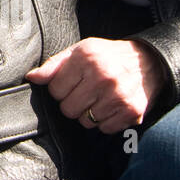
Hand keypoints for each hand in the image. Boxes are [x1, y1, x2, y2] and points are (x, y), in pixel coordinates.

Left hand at [26, 38, 166, 133]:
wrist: (147, 62)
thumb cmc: (107, 56)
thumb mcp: (80, 50)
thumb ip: (54, 64)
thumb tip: (32, 77)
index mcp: (86, 58)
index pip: (55, 89)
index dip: (59, 88)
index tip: (70, 83)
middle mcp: (103, 77)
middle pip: (68, 109)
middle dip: (72, 103)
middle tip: (83, 93)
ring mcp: (118, 96)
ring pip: (85, 121)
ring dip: (88, 114)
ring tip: (98, 99)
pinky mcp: (131, 111)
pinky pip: (104, 129)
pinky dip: (105, 121)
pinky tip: (110, 106)